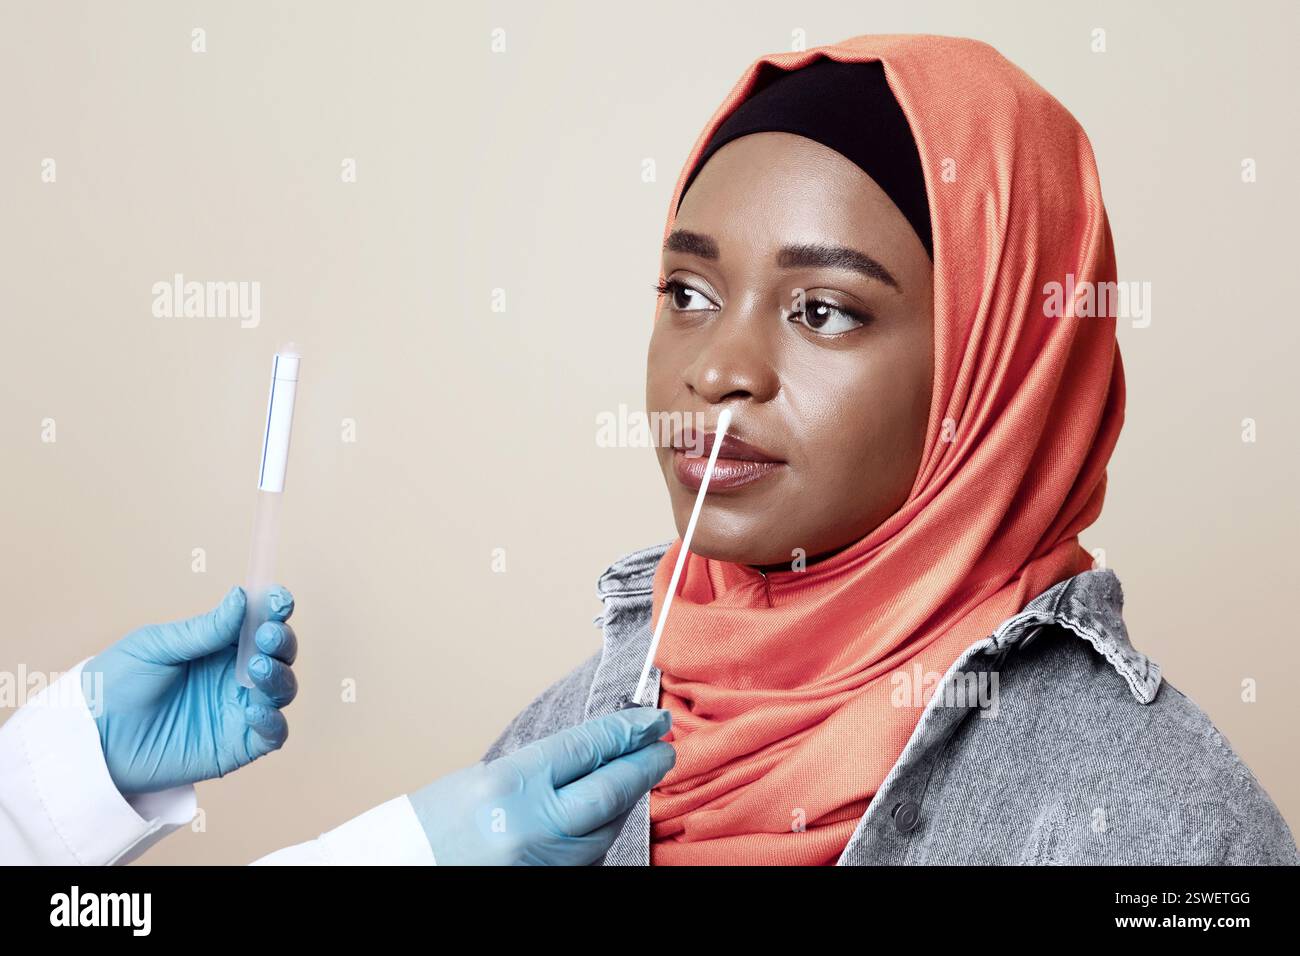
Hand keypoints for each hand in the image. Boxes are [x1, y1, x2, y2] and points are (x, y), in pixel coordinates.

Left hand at [81, 585, 298, 793]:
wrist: (90, 740)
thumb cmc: (114, 686)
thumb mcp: (156, 647)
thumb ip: (203, 629)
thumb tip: (241, 598)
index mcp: (218, 646)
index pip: (259, 622)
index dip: (274, 609)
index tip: (277, 600)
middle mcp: (234, 675)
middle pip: (279, 653)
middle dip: (281, 640)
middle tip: (266, 635)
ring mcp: (238, 710)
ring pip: (283, 688)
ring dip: (279, 675)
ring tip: (256, 668)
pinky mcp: (237, 746)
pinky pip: (273, 733)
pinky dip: (274, 720)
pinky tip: (254, 710)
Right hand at [408, 707, 674, 864]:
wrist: (400, 871)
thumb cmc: (428, 829)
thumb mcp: (478, 782)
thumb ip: (534, 771)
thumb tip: (586, 758)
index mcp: (509, 785)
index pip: (586, 748)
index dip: (625, 731)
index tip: (651, 720)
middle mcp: (531, 825)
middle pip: (610, 790)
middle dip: (643, 765)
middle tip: (664, 748)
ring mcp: (543, 862)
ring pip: (606, 828)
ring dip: (624, 801)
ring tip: (635, 777)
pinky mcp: (550, 884)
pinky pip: (588, 856)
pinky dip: (599, 834)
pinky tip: (604, 816)